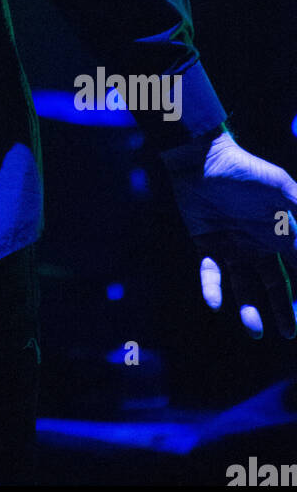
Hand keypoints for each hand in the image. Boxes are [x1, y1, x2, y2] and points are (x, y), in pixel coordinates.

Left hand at [163, 130, 296, 338]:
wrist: (203, 158)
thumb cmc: (245, 169)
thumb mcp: (279, 186)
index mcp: (279, 233)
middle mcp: (258, 244)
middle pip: (274, 285)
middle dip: (284, 309)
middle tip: (289, 333)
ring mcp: (232, 246)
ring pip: (243, 286)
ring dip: (249, 310)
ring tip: (255, 332)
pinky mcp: (207, 244)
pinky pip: (210, 273)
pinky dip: (211, 288)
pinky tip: (214, 304)